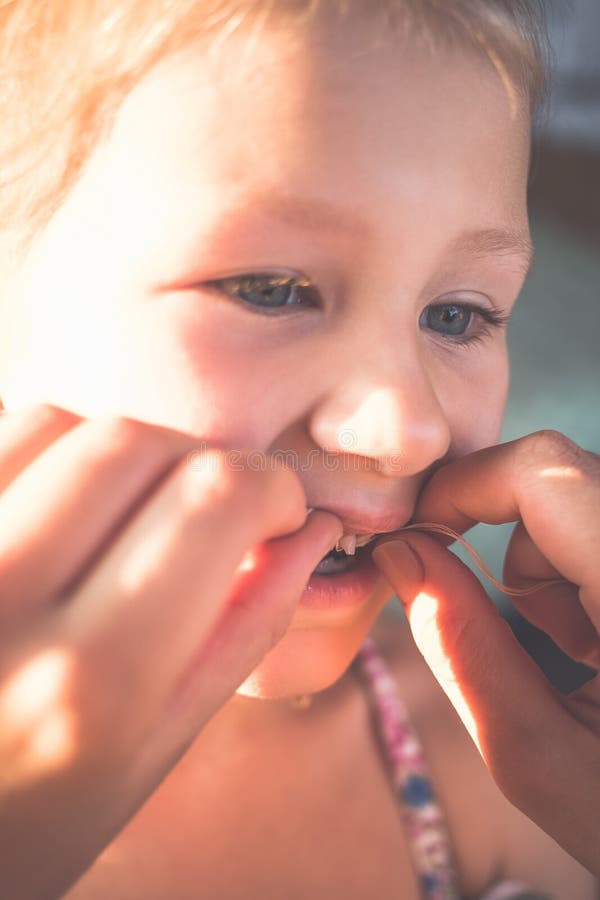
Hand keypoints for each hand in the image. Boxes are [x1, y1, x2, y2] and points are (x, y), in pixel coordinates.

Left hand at [0, 404, 341, 899]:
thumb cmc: (34, 819)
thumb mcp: (155, 748)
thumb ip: (242, 629)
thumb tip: (307, 532)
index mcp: (92, 682)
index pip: (212, 501)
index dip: (267, 486)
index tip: (273, 510)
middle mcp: (3, 604)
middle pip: (133, 443)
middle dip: (195, 462)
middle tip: (202, 512)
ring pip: (59, 424)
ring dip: (117, 453)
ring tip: (123, 516)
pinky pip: (2, 436)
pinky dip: (49, 453)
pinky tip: (62, 512)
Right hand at [371, 430, 599, 874]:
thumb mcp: (534, 753)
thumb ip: (460, 645)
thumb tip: (399, 552)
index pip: (546, 472)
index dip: (464, 486)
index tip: (419, 537)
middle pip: (560, 480)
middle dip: (505, 541)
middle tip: (504, 622)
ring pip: (581, 500)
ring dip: (548, 566)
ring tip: (573, 649)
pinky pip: (599, 528)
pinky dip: (578, 572)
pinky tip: (598, 642)